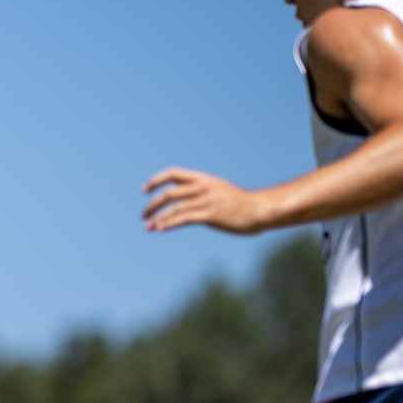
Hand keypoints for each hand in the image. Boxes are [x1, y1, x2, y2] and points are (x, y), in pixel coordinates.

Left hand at [143, 168, 271, 234]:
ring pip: (174, 207)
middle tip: (143, 215)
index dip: (157, 180)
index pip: (174, 173)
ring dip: (157, 217)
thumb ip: (199, 191)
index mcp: (203, 179)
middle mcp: (203, 187)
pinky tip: (159, 229)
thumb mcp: (217, 190)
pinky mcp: (211, 215)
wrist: (259, 210)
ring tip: (147, 226)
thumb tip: (182, 198)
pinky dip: (169, 223)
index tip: (145, 190)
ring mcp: (207, 201)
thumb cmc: (237, 203)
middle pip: (169, 193)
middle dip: (153, 204)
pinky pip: (184, 218)